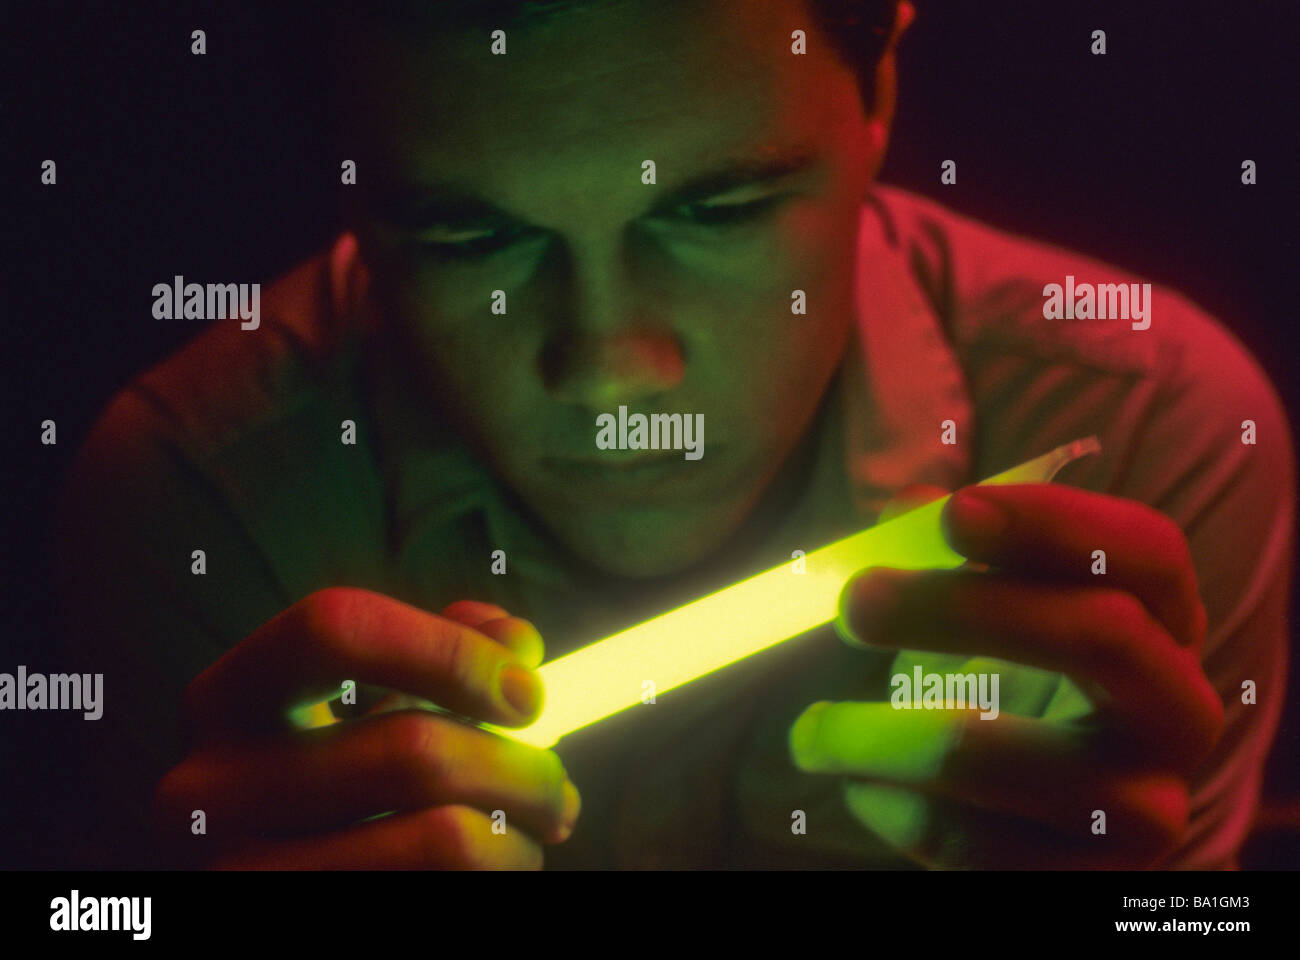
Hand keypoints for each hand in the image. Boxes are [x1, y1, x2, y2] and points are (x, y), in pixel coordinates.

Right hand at [151, 589, 579, 868]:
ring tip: (536, 826)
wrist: (279, 885)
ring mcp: (235, 873)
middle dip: (521, 765)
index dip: (450, 650)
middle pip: (413, 748)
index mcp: (226, 697)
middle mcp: (207, 786)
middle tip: (554, 784)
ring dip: (519, 829)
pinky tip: (500, 862)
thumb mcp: (368, 708)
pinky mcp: (277, 930)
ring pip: (443, 838)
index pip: (335, 628)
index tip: (526, 692)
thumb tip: (514, 644)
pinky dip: (501, 870)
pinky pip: (443, 894)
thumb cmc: (335, 789)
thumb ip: (437, 656)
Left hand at [788, 483, 1222, 867]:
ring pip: (1000, 755)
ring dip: (875, 735)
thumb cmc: (1005, 684)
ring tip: (810, 732)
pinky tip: (858, 789)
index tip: (954, 513)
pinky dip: (893, 811)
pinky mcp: (1087, 882)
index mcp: (1164, 622)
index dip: (1053, 524)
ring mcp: (1142, 807)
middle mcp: (1176, 710)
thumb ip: (943, 551)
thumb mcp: (982, 610)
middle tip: (852, 605)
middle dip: (962, 607)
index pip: (1145, 551)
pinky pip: (972, 846)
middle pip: (1099, 634)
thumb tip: (900, 510)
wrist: (1038, 824)